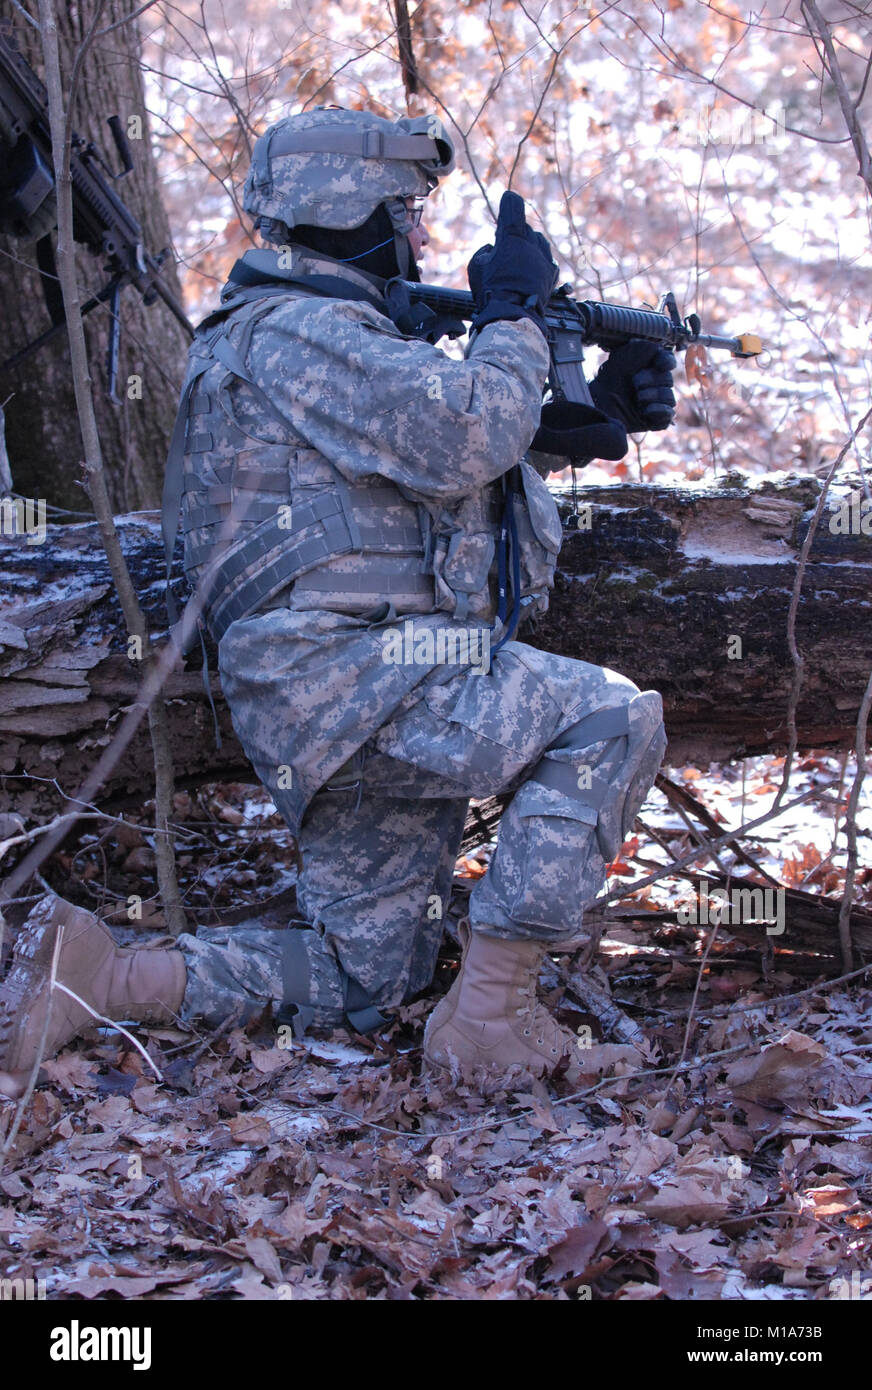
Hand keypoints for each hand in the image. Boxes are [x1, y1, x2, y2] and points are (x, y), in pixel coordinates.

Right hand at [467, 190, 557, 335]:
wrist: (513, 315)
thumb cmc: (491, 291)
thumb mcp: (476, 267)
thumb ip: (484, 252)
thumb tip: (493, 249)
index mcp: (512, 236)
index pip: (513, 205)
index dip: (509, 202)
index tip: (507, 201)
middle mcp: (531, 242)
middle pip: (524, 228)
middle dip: (515, 235)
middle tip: (505, 251)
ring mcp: (544, 257)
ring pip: (537, 242)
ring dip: (529, 247)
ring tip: (517, 264)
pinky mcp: (551, 272)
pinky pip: (545, 260)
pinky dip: (537, 263)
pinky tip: (529, 273)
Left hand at [588, 339, 676, 432]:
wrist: (598, 400)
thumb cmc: (611, 375)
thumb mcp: (629, 353)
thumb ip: (649, 348)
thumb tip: (663, 354)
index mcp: (650, 367)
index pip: (668, 361)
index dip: (667, 362)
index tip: (661, 364)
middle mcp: (654, 384)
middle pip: (668, 380)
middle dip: (653, 380)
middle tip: (635, 382)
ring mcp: (654, 403)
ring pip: (670, 399)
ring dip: (655, 395)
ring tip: (638, 398)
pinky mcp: (652, 420)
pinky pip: (667, 416)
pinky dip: (659, 411)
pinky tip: (646, 409)